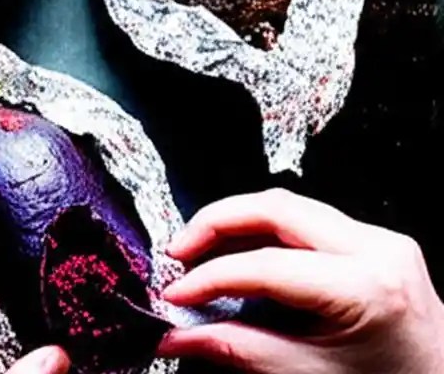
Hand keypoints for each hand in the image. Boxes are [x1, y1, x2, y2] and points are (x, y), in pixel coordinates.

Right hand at [158, 188, 443, 373]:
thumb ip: (235, 349)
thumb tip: (178, 334)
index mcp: (368, 288)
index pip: (266, 266)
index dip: (208, 277)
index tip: (174, 293)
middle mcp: (380, 251)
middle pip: (276, 209)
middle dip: (217, 224)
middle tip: (178, 253)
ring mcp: (382, 243)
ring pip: (289, 207)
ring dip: (238, 224)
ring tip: (200, 252)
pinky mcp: (376, 245)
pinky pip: (308, 222)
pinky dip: (265, 233)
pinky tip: (238, 255)